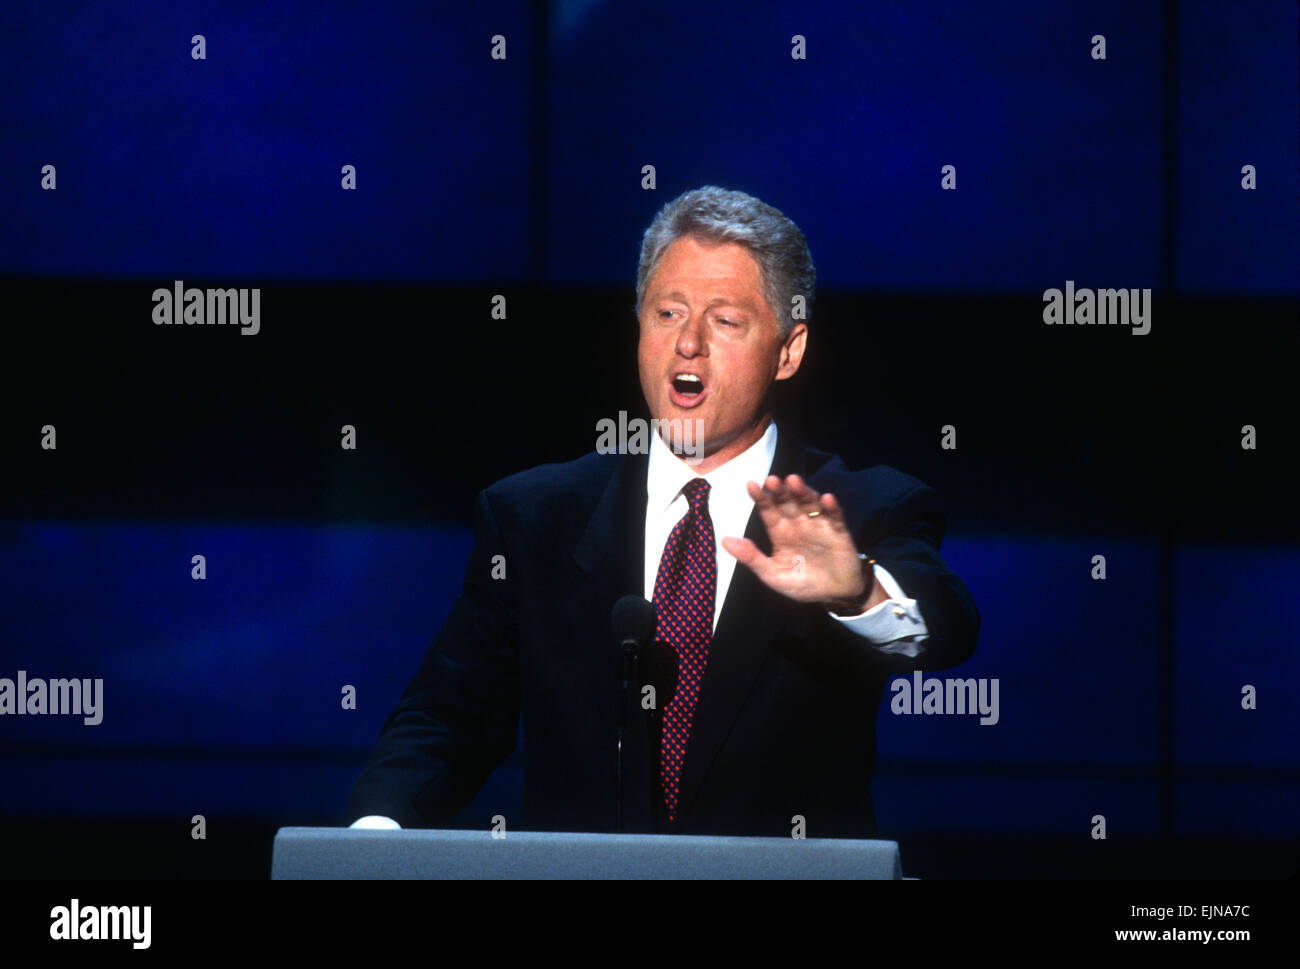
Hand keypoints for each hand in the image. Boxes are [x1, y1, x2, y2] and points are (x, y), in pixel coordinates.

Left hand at [721, 474, 879, 609]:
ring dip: (803, 492)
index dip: (761, 498)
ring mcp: (819, 525)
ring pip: (810, 504)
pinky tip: (827, 499)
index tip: (751, 485)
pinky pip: (835, 517)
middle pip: (788, 502)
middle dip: (779, 491)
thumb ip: (751, 557)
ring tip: (793, 481)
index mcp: (781, 532)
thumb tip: (724, 540)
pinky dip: (831, 508)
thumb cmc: (802, 583)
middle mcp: (798, 524)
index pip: (768, 511)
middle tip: (771, 480)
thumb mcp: (773, 575)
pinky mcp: (838, 532)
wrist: (835, 595)